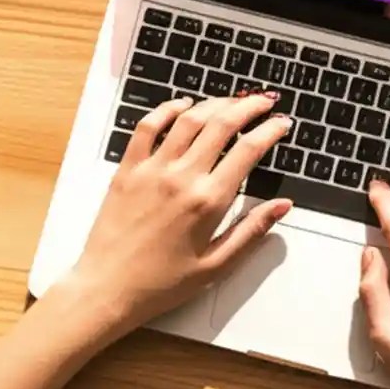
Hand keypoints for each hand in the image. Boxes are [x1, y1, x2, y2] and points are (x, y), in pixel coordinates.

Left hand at [68, 92, 293, 334]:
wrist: (107, 289)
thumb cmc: (161, 283)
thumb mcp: (216, 266)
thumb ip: (251, 231)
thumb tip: (282, 206)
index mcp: (208, 201)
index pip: (248, 150)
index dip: (270, 129)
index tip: (281, 122)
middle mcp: (182, 177)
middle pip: (222, 124)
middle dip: (249, 106)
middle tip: (264, 100)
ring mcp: (152, 169)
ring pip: (189, 118)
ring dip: (215, 103)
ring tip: (232, 101)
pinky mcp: (128, 169)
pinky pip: (148, 126)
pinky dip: (167, 109)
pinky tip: (182, 104)